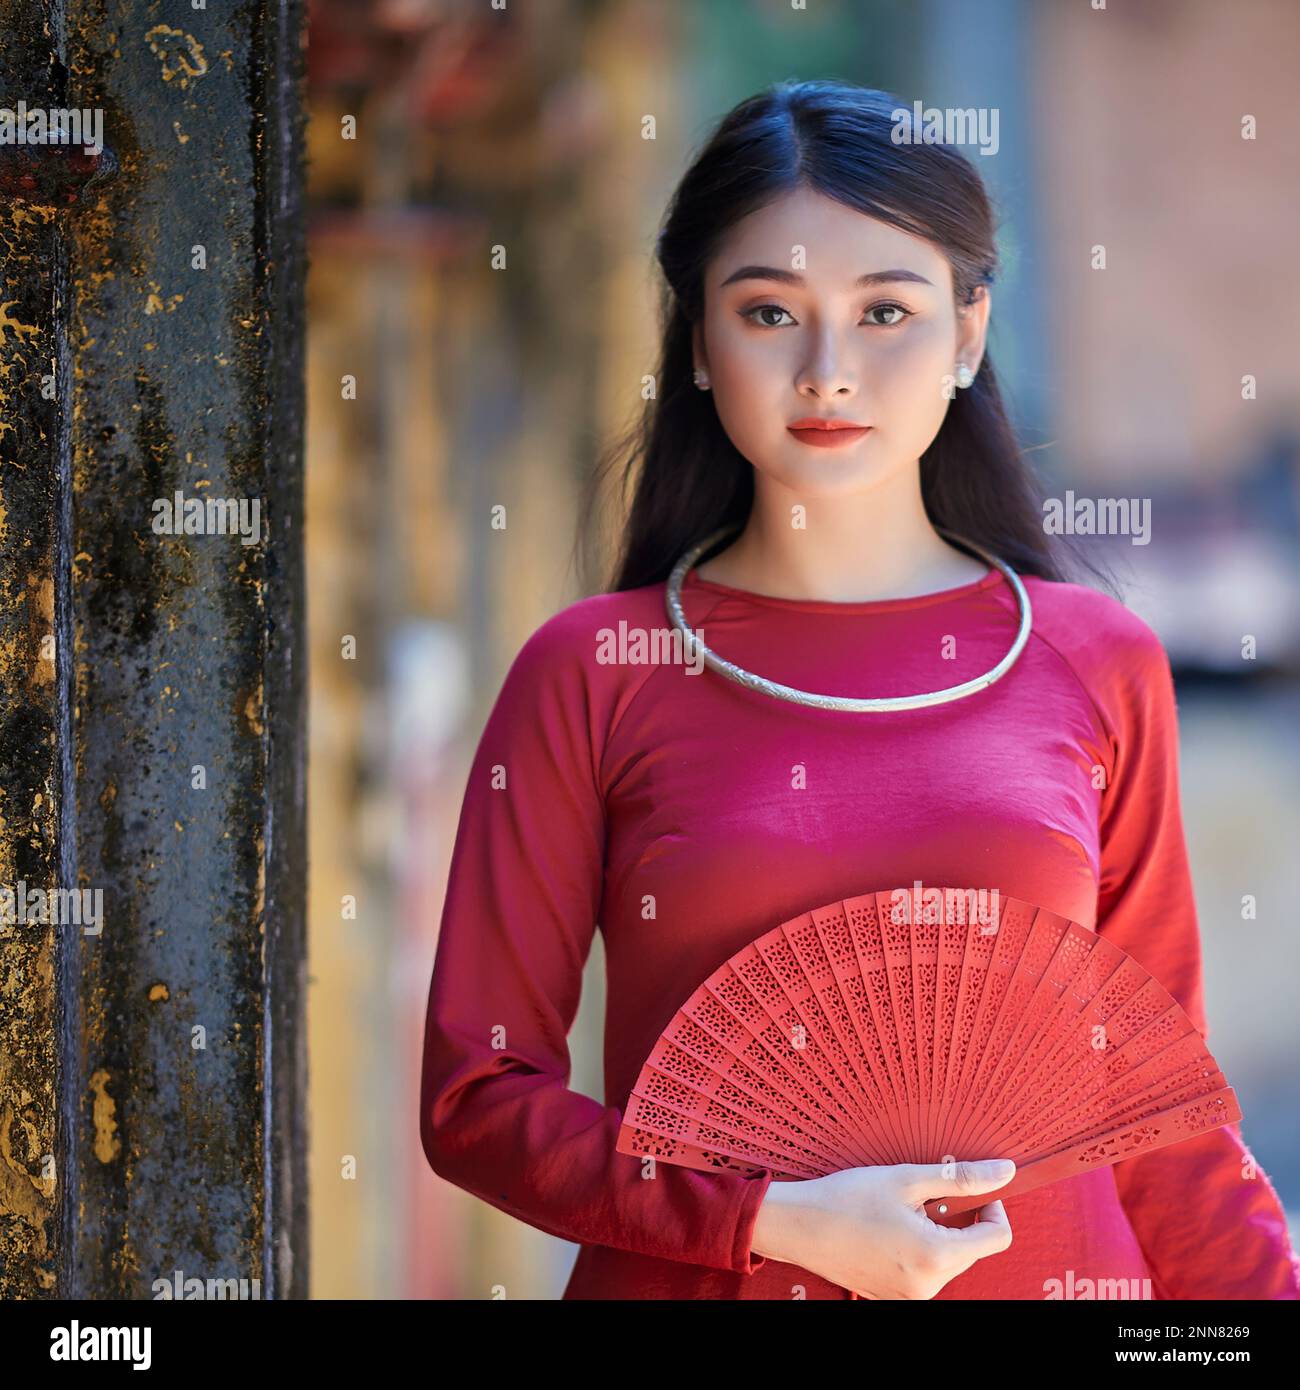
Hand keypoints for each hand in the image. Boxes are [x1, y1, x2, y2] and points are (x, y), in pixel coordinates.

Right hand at [749, 1158, 1015, 1298]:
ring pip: (949, 1260)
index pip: (998, 1238)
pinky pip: (926, 1271)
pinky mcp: (896, 1297)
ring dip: (939, 1234)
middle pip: (973, 1249)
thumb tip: (1006, 1171)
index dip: (992, 1207)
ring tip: (899, 1214)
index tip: (969, 1187)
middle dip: (960, 1219)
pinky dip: (920, 1249)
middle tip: (922, 1196)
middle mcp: (929, 1286)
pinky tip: (889, 1231)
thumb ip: (962, 1177)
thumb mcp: (907, 1178)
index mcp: (937, 1256)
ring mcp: (911, 1296)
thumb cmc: (849, 1199)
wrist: (799, 1227)